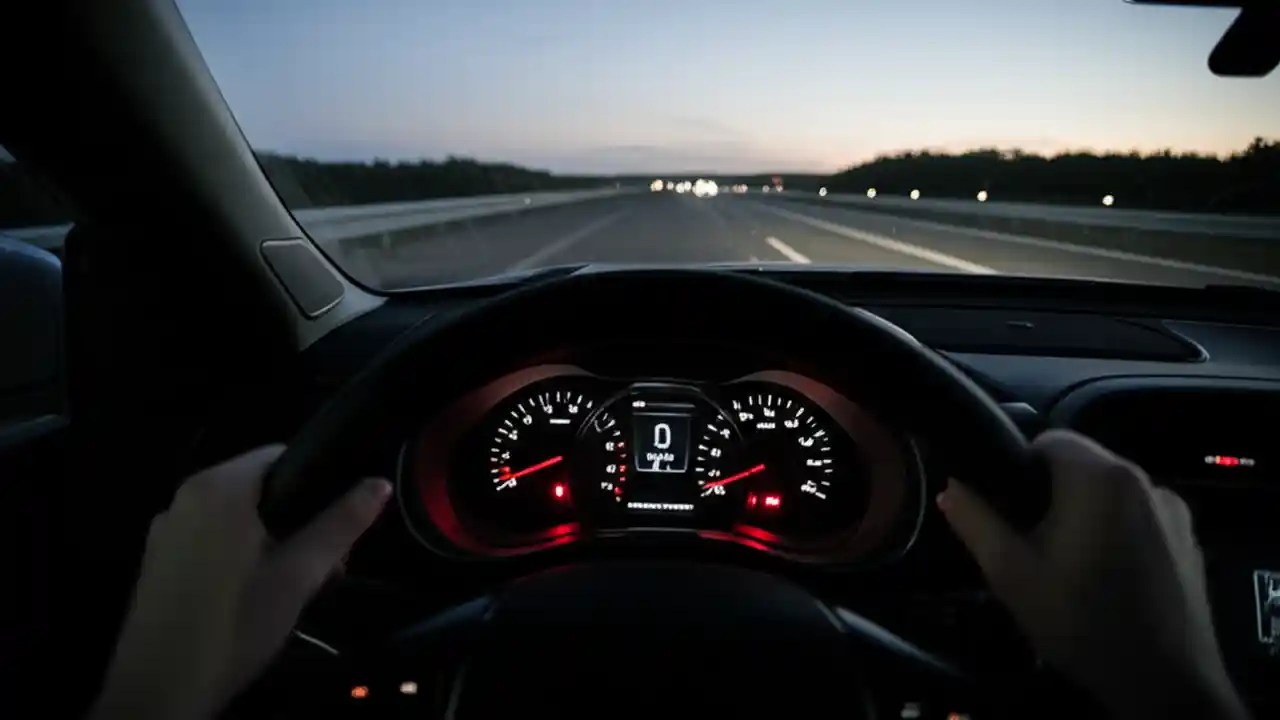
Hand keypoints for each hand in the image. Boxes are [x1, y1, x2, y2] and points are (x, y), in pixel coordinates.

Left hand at [90, 445, 390, 719]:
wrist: (159, 691)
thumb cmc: (234, 625)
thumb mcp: (299, 575)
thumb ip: (340, 524)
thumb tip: (379, 483)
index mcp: (218, 488)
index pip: (280, 455)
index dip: (318, 482)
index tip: (339, 523)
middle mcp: (184, 496)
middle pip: (258, 487)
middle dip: (297, 517)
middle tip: (326, 564)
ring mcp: (165, 529)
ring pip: (234, 516)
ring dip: (270, 539)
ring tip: (294, 584)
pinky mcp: (157, 560)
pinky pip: (210, 538)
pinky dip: (237, 553)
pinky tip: (252, 595)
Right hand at [938, 429, 1249, 719]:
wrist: (1164, 682)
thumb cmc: (1080, 622)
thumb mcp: (1011, 574)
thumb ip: (975, 521)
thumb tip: (950, 487)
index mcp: (1100, 477)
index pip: (1050, 438)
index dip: (1020, 467)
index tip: (1009, 509)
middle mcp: (1144, 479)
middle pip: (1083, 464)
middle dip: (1053, 493)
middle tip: (1031, 542)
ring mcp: (1173, 509)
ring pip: (1112, 491)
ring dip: (1086, 512)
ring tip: (1068, 563)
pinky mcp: (1188, 537)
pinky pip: (1140, 516)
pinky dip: (1118, 531)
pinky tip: (1107, 576)